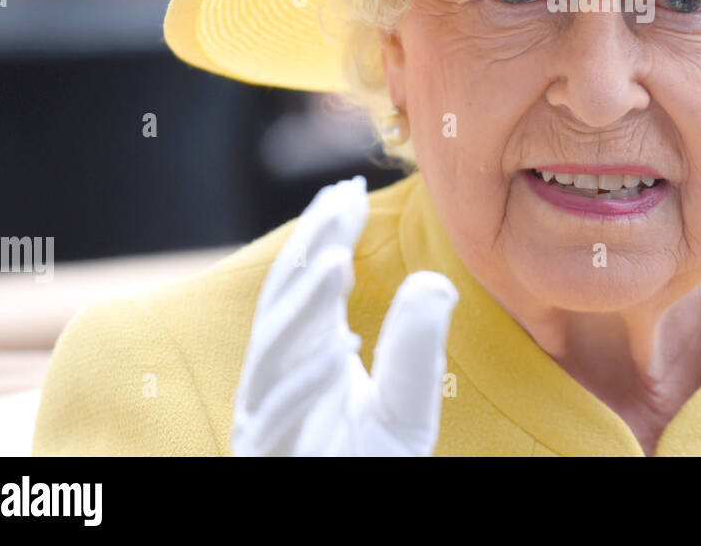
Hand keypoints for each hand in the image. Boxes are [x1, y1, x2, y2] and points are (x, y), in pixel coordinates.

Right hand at [231, 176, 457, 455]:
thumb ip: (413, 350)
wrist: (354, 526)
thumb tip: (432, 283)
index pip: (305, 286)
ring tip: (337, 262)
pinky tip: (335, 348)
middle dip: (309, 252)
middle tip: (342, 199)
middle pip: (283, 308)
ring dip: (303, 308)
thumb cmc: (368, 469)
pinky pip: (280, 419)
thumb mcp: (405, 408)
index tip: (349, 188)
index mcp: (300, 363)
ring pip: (273, 357)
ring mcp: (267, 425)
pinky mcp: (272, 458)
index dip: (322, 235)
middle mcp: (274, 387)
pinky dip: (303, 382)